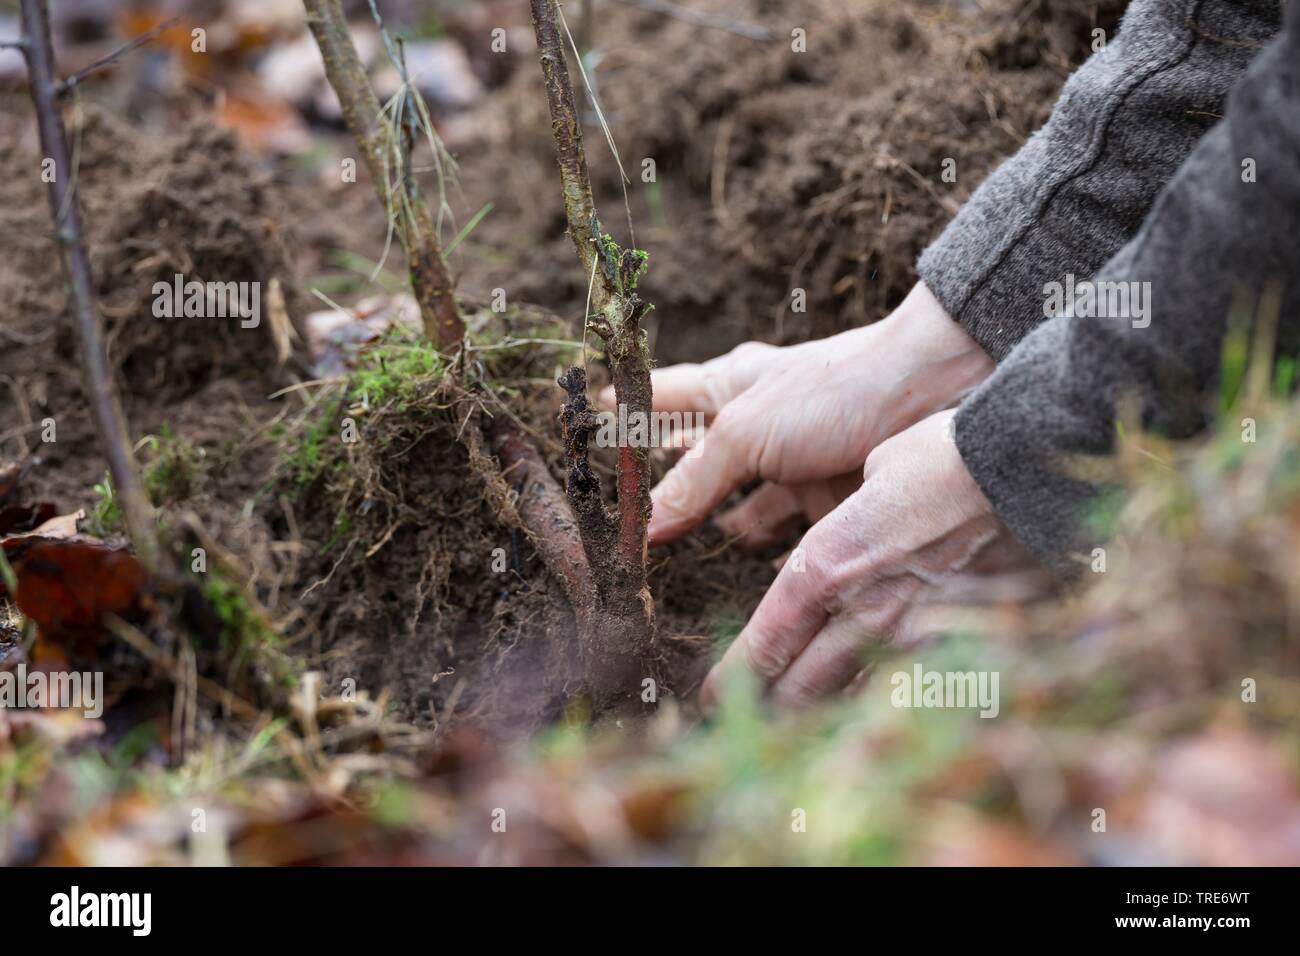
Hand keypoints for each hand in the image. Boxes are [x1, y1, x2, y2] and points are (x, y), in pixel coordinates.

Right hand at [612, 282, 993, 545]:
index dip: (632, 404)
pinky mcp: (828, 496)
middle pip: (700, 456)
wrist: (929, 396)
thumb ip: (693, 480)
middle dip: (670, 480)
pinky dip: (766, 546)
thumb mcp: (745, 435)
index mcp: (729, 388)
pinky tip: (750, 564)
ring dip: (719, 522)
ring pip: (744, 498)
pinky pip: (787, 528)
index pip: (665, 394)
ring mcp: (795, 462)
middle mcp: (758, 424)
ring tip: (682, 550)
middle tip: (633, 506)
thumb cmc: (830, 393)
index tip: (598, 408)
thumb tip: (643, 524)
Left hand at [699, 410, 1039, 708]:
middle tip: (738, 720)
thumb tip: (813, 562)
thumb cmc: (930, 457)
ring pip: (845, 693)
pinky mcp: (948, 637)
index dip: (734, 677)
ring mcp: (908, 630)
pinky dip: (866, 699)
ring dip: (811, 712)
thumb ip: (829, 536)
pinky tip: (852, 708)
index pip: (767, 643)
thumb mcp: (855, 484)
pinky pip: (895, 684)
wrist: (1012, 467)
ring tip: (784, 727)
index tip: (709, 697)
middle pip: (798, 685)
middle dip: (764, 708)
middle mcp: (862, 608)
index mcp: (827, 567)